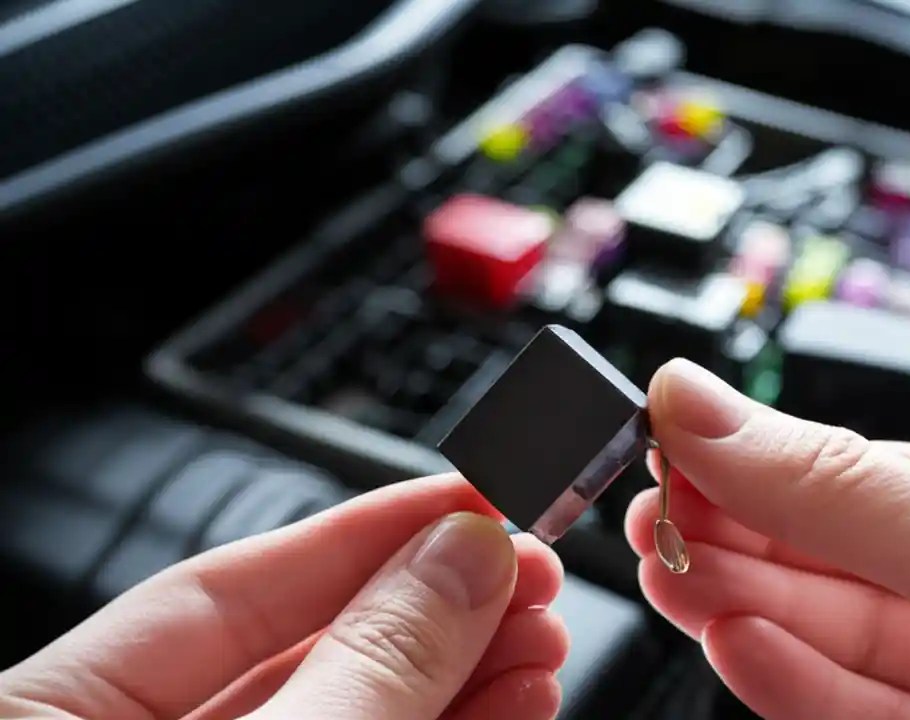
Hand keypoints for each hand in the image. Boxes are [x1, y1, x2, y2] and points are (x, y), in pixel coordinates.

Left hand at [0, 475, 567, 719]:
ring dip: (464, 677)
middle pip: (306, 652)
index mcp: (47, 719)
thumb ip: (367, 664)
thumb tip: (461, 556)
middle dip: (438, 609)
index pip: (225, 588)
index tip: (474, 496)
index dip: (365, 531)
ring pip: (356, 718)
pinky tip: (514, 704)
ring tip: (544, 640)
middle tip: (533, 574)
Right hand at [627, 360, 909, 719]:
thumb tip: (705, 401)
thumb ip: (844, 488)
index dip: (777, 459)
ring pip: (851, 646)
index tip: (678, 441)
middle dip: (747, 532)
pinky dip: (791, 681)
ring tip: (667, 569)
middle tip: (648, 507)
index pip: (894, 476)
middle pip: (859, 560)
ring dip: (750, 605)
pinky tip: (736, 636)